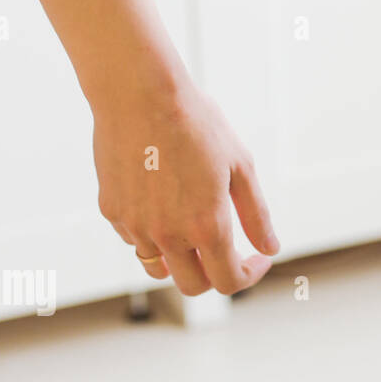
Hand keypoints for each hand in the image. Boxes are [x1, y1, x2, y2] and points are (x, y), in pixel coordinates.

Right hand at [91, 79, 279, 295]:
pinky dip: (153, 234)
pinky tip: (164, 202)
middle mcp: (168, 235)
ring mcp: (134, 227)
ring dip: (182, 258)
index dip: (249, 275)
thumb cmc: (197, 124)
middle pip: (193, 286)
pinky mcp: (111, 212)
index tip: (256, 257)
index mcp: (206, 226)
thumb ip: (256, 214)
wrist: (140, 95)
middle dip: (215, 274)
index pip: (228, 282)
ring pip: (159, 267)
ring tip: (194, 226)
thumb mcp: (241, 166)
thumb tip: (269, 248)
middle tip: (228, 249)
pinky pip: (135, 240)